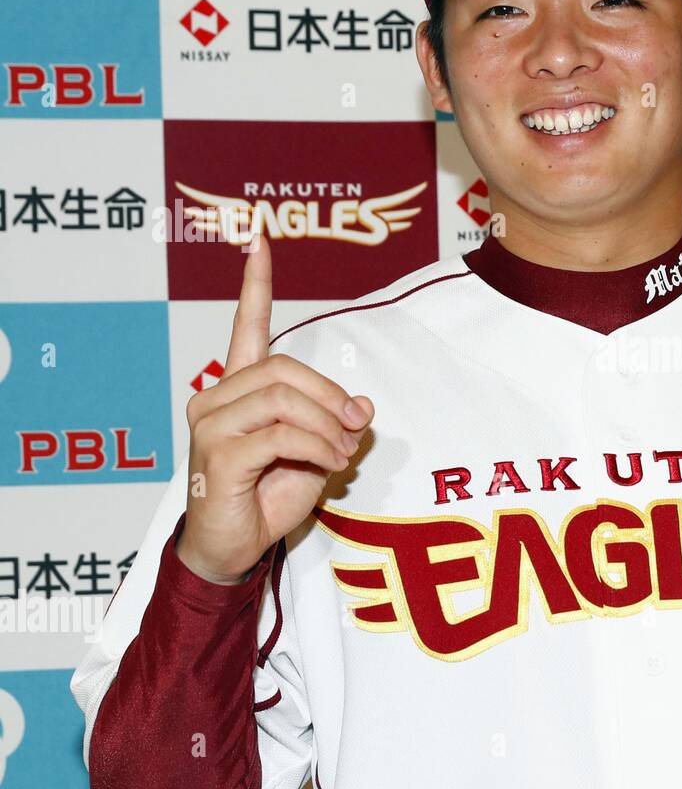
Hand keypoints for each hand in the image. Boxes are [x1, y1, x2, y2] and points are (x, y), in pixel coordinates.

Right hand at [175, 233, 374, 583]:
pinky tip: (331, 462)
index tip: (260, 240)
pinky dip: (317, 444)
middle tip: (357, 426)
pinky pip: (280, 433)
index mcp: (239, 389)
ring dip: (328, 424)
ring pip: (284, 398)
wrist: (234, 548)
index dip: (256, 284)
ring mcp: (211, 424)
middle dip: (332, 395)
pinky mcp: (217, 453)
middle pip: (285, 369)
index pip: (247, 326)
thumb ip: (339, 423)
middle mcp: (217, 397)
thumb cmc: (270, 496)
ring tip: (342, 452)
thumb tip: (363, 405)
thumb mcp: (319, 453)